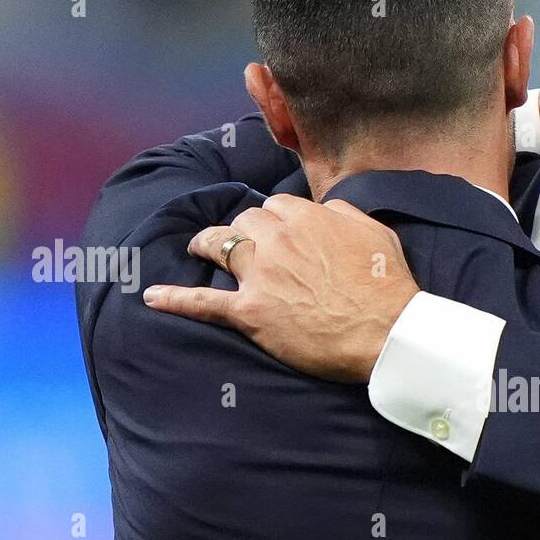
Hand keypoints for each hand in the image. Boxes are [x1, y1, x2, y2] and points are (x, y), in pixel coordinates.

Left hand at [141, 194, 419, 382]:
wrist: (386, 333)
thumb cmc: (387, 287)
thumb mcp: (376, 233)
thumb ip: (345, 213)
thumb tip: (326, 209)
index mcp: (307, 218)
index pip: (278, 205)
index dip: (278, 219)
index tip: (282, 232)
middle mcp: (277, 240)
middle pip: (246, 220)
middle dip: (245, 229)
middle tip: (249, 245)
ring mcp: (260, 276)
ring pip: (219, 246)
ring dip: (207, 245)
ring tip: (199, 250)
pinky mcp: (251, 313)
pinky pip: (203, 303)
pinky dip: (175, 299)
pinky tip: (152, 297)